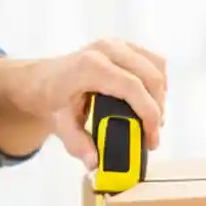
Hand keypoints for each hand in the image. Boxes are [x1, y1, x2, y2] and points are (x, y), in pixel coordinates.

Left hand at [32, 38, 167, 169]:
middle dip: (158, 109)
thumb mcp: (60, 123)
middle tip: (152, 136)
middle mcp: (107, 49)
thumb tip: (94, 162)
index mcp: (90, 66)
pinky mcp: (125, 44)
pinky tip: (148, 101)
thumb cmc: (53, 100)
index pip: (132, 87)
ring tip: (151, 120)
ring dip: (160, 95)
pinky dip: (156, 83)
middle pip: (151, 76)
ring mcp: (117, 43)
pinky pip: (153, 61)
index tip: (151, 138)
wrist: (44, 80)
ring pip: (157, 67)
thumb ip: (77, 143)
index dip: (148, 113)